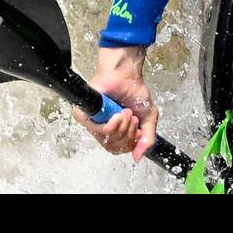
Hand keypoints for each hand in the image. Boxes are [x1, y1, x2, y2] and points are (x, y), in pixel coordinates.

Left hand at [71, 45, 156, 161]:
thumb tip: (138, 158)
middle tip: (132, 118)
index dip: (132, 142)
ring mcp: (92, 122)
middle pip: (114, 148)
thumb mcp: (148, 118)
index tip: (138, 128)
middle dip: (129, 134)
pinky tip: (118, 115)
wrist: (127, 75)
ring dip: (123, 127)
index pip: (119, 149)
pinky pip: (100, 131)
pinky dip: (113, 125)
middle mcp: (101, 128)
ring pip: (108, 140)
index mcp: (113, 131)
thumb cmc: (135, 92)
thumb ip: (147, 140)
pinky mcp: (83, 115)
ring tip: (126, 112)